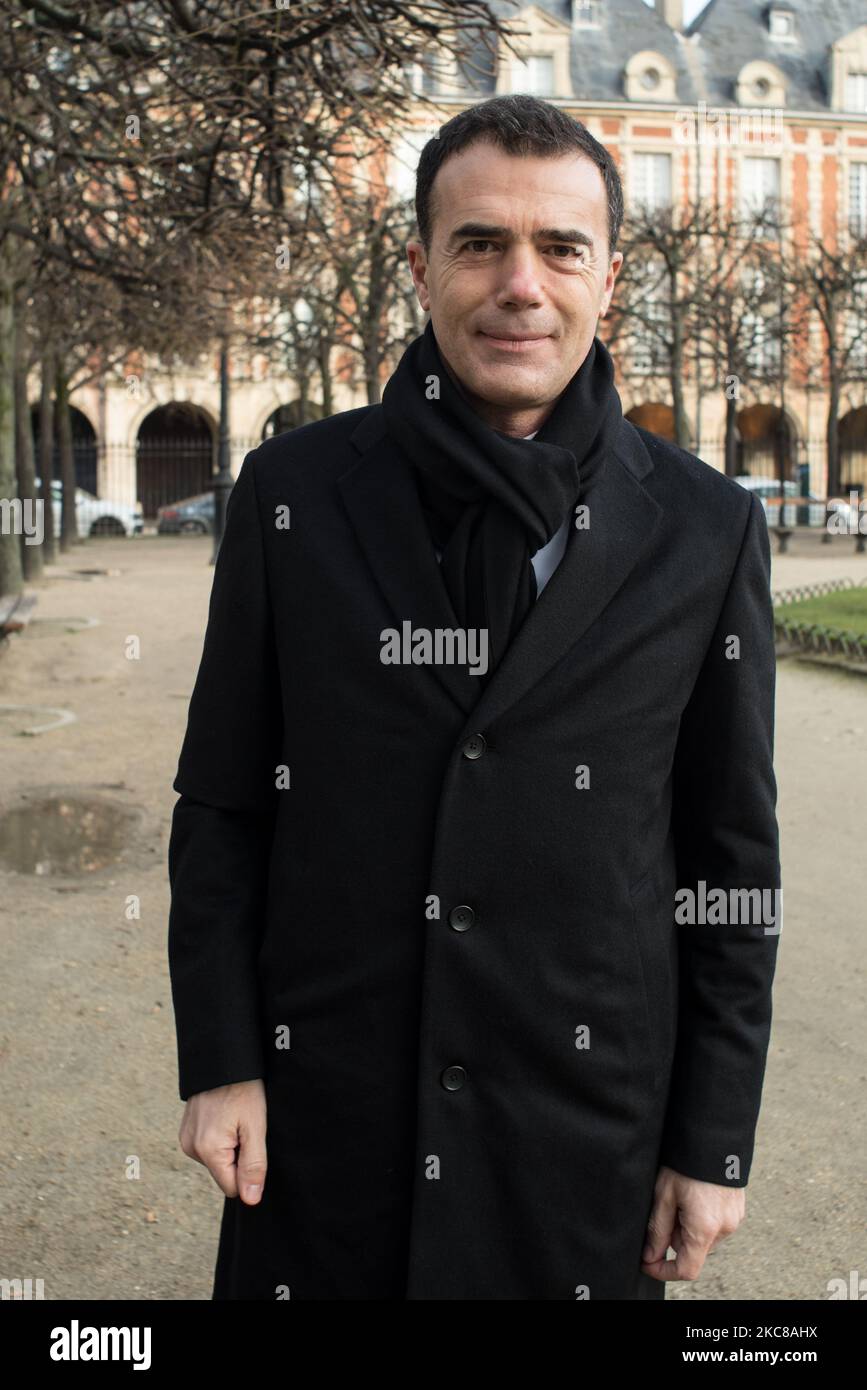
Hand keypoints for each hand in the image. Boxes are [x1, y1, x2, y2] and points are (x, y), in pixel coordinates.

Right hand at [179, 1078, 266, 1204]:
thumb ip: (253, 1166)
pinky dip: (219, 1137)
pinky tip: (225, 1116)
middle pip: (223, 1173)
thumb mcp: (256, 1127)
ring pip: (216, 1160)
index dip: (247, 1171)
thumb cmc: (243, 1090)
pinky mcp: (186, 1131)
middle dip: (237, 1157)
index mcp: (208, 1150)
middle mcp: (191, 1148)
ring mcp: (186, 1139)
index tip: (252, 1143)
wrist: (223, 1059)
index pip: (231, 1187)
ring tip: (235, 1118)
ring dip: (229, 1146)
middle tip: (244, 1126)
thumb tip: (250, 1200)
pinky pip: (207, 1147)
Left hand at [641, 1165, 745, 1280]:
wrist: (713, 1136)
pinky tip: (693, 1194)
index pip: (686, 1269)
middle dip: (674, 1239)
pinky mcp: (737, 1209)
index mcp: (705, 1229)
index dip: (663, 1270)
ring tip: (680, 1197)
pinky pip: (716, 1225)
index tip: (647, 1262)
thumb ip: (657, 1230)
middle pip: (694, 1251)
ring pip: (704, 1238)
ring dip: (688, 1228)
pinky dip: (701, 1219)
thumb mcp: (664, 1195)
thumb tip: (650, 1256)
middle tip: (664, 1210)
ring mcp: (734, 1219)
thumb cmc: (686, 1163)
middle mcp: (724, 1228)